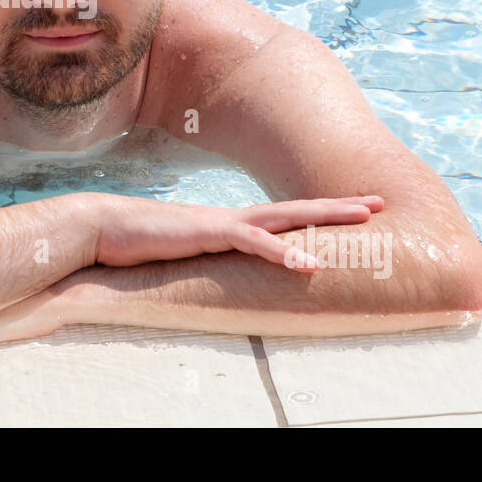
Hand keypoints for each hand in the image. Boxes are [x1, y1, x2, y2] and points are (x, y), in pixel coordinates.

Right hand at [89, 192, 384, 269]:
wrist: (102, 228)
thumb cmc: (137, 245)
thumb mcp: (182, 257)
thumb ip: (206, 264)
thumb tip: (223, 279)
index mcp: (230, 225)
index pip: (285, 217)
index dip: (320, 214)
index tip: (354, 212)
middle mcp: (233, 219)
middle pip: (297, 209)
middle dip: (339, 206)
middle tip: (379, 201)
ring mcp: (222, 223)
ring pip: (285, 218)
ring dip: (326, 218)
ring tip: (363, 219)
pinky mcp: (208, 233)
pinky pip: (253, 242)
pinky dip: (283, 251)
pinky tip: (310, 263)